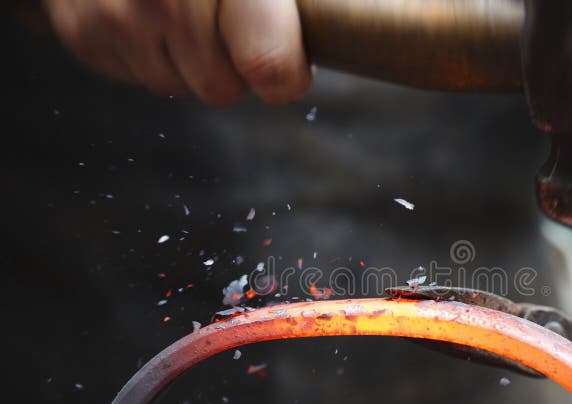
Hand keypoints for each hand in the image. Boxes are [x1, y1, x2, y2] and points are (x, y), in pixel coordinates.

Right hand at [43, 0, 311, 104]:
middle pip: (221, 88)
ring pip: (178, 87)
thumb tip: (350, 28)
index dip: (285, 75)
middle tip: (235, 29)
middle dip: (236, 67)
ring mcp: (116, 13)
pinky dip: (152, 54)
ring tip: (189, 12)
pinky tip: (151, 12)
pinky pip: (139, 78)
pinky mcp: (82, 30)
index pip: (268, 64)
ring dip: (192, 62)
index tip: (289, 69)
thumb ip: (306, 2)